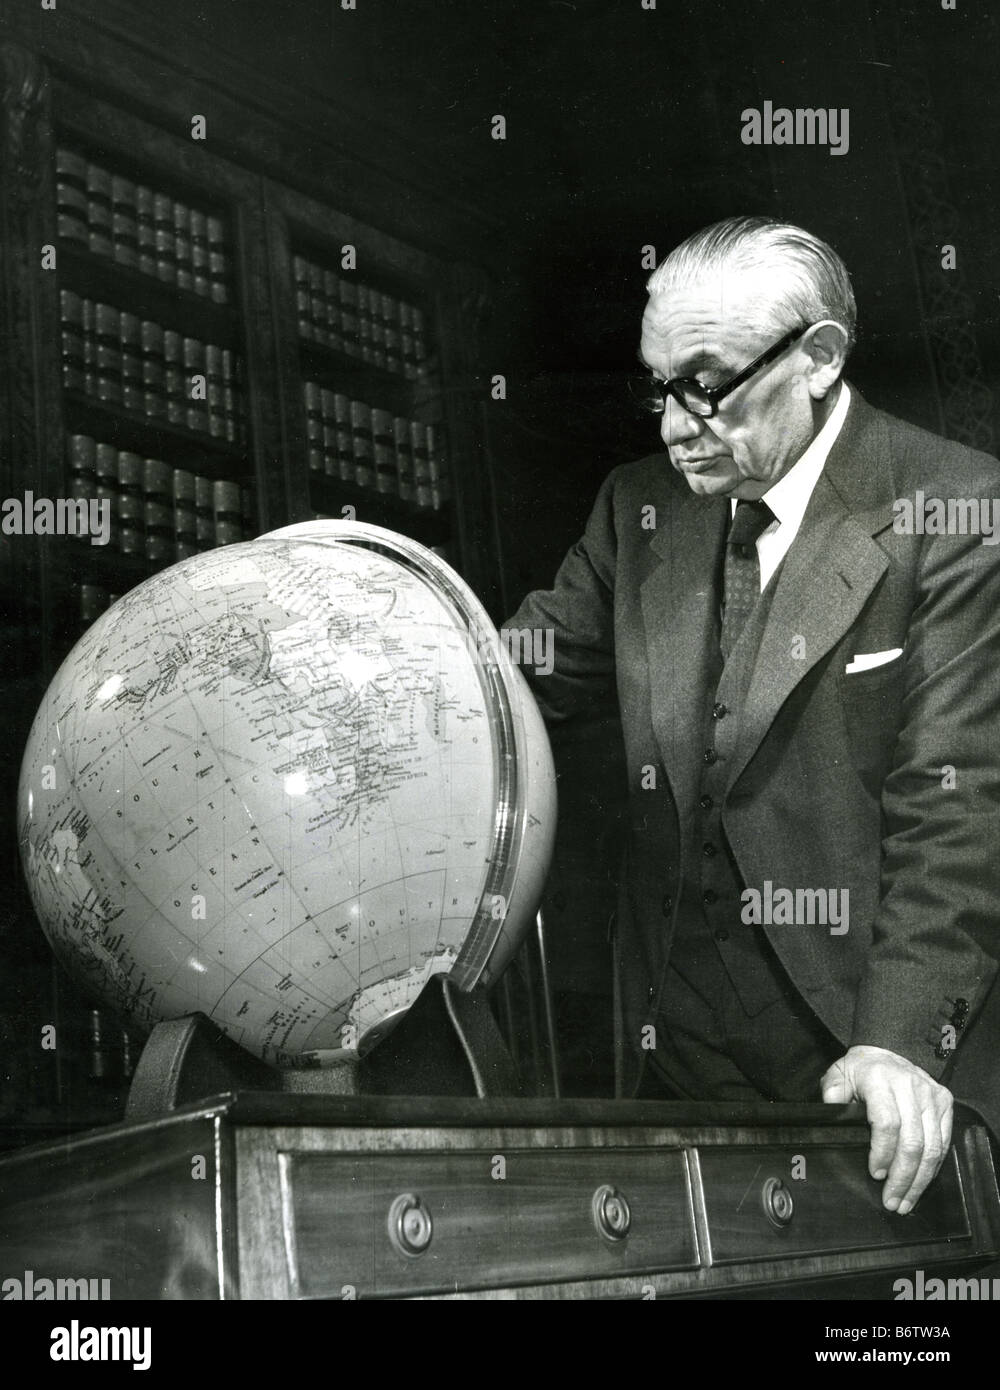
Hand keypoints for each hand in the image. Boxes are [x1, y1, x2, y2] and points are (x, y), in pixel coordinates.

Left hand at [820, 1045, 953, 1213]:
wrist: (887, 1051)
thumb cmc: (860, 1071)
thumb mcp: (838, 1077)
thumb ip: (832, 1098)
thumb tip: (831, 1122)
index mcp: (880, 1079)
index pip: (887, 1123)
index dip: (882, 1153)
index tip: (874, 1174)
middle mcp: (910, 1086)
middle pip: (913, 1141)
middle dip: (903, 1178)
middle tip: (891, 1202)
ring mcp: (931, 1095)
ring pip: (932, 1147)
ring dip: (919, 1180)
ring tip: (906, 1201)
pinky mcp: (945, 1102)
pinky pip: (943, 1142)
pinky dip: (933, 1167)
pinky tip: (920, 1183)